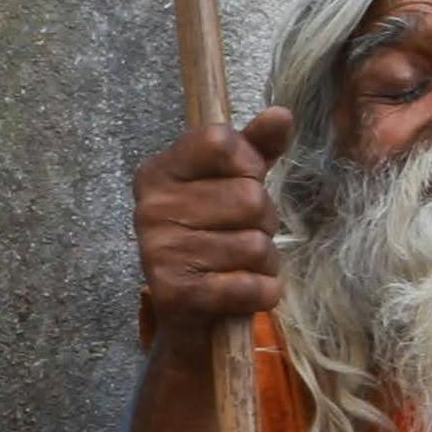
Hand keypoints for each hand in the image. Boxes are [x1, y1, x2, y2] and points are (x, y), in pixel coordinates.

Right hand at [132, 106, 294, 350]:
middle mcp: (150, 208)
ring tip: (242, 265)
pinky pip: (251, 285)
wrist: (189, 317)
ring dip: (264, 260)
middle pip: (249, 197)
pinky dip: (263, 291)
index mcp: (158, 172)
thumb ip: (255, 148)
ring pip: (256, 244)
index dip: (249, 162)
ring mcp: (160, 252)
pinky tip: (245, 291)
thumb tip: (280, 115)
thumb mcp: (231, 185)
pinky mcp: (177, 294)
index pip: (220, 141)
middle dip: (264, 220)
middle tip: (243, 234)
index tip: (244, 181)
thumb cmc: (214, 238)